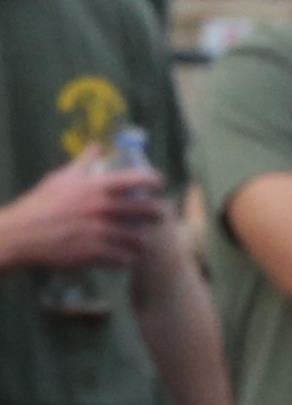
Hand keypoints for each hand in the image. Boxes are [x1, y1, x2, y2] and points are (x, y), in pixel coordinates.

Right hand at [0, 159, 164, 274]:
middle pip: (150, 210)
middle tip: (156, 217)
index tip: (158, 187)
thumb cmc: (40, 205)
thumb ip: (84, 163)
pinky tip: (123, 256)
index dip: (156, 182)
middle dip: (158, 214)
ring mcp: (100, 231)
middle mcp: (103, 208)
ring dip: (143, 240)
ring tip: (140, 241)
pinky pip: (126, 258)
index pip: (141, 179)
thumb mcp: (61, 179)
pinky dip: (127, 258)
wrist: (19, 235)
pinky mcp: (95, 253)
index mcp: (97, 186)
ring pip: (142, 239)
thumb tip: (97, 146)